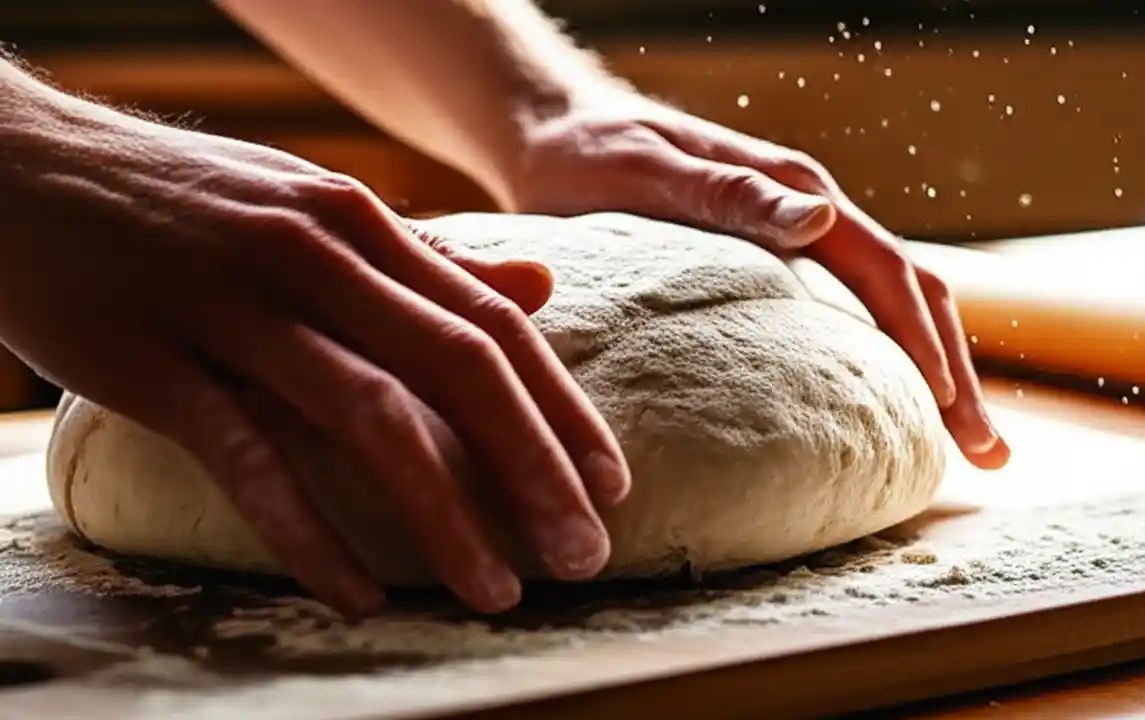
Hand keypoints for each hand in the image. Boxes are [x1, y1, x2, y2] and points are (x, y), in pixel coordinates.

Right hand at [0, 100, 629, 616]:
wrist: (20, 163)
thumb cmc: (186, 204)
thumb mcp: (316, 210)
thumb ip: (429, 259)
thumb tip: (543, 282)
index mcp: (360, 223)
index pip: (493, 324)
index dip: (562, 410)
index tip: (612, 485)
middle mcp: (314, 257)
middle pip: (457, 369)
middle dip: (534, 470)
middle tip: (583, 558)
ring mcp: (233, 307)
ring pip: (369, 417)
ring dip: (446, 514)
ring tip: (497, 592)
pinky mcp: (153, 360)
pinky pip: (248, 458)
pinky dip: (309, 532)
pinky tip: (358, 594)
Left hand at [507, 92, 1008, 469]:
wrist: (558, 134)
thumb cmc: (593, 157)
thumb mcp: (652, 171)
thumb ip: (732, 195)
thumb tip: (822, 218)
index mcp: (794, 190)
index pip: (885, 271)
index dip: (925, 343)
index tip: (953, 409)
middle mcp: (809, 210)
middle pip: (910, 291)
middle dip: (954, 371)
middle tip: (987, 453)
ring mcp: (796, 232)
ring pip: (890, 300)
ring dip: (932, 367)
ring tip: (962, 438)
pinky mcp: (773, 253)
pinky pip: (850, 306)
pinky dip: (885, 353)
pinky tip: (887, 398)